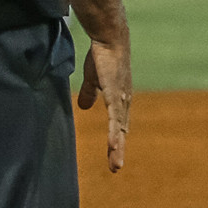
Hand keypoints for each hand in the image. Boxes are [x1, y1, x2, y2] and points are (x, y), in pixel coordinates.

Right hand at [77, 38, 131, 171]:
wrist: (110, 39)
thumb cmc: (103, 57)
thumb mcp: (94, 79)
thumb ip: (90, 93)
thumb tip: (84, 107)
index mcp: (118, 100)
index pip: (118, 125)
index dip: (116, 141)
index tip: (113, 156)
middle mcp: (123, 102)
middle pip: (121, 130)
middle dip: (118, 150)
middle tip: (115, 168)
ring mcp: (120, 99)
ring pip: (119, 127)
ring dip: (117, 146)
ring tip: (115, 165)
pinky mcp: (114, 93)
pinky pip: (115, 116)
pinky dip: (114, 131)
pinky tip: (114, 144)